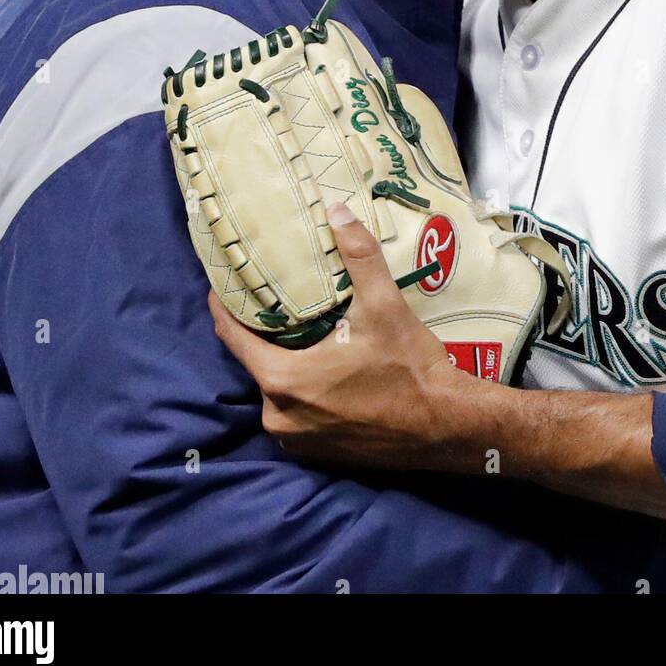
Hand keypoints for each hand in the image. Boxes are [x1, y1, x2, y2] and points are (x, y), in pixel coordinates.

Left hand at [209, 203, 467, 469]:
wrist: (446, 427)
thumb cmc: (410, 368)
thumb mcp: (383, 305)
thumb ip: (358, 256)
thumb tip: (337, 210)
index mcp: (283, 380)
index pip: (234, 338)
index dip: (224, 308)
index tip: (220, 285)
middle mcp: (279, 417)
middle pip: (257, 363)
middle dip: (265, 335)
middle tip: (277, 304)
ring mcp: (296, 441)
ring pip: (277, 390)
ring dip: (286, 365)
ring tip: (304, 334)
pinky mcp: (317, 455)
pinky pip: (295, 415)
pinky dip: (304, 392)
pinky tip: (326, 371)